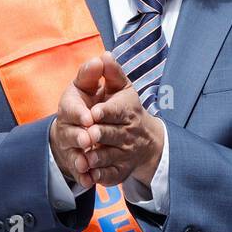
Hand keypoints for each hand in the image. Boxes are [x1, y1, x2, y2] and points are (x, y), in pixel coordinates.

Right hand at [50, 57, 105, 188]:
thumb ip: (98, 73)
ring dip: (79, 158)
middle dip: (78, 136)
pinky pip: (79, 172)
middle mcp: (68, 126)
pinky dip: (84, 176)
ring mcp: (70, 146)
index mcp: (71, 105)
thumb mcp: (95, 85)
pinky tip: (90, 180)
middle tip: (88, 139)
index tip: (90, 117)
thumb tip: (103, 56)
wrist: (84, 125)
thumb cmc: (90, 101)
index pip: (71, 108)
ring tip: (86, 162)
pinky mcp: (77, 162)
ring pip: (72, 153)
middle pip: (70, 132)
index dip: (79, 113)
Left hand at [85, 54, 165, 186]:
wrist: (147, 141)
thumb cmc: (126, 109)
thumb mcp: (122, 88)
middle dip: (99, 135)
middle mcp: (128, 133)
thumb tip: (104, 55)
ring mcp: (125, 153)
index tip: (92, 114)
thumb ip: (111, 72)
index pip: (117, 110)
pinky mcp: (120, 171)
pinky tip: (88, 175)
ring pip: (108, 156)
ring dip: (96, 158)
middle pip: (112, 134)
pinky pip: (109, 175)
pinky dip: (98, 177)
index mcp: (128, 110)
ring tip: (84, 158)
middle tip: (87, 135)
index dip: (105, 112)